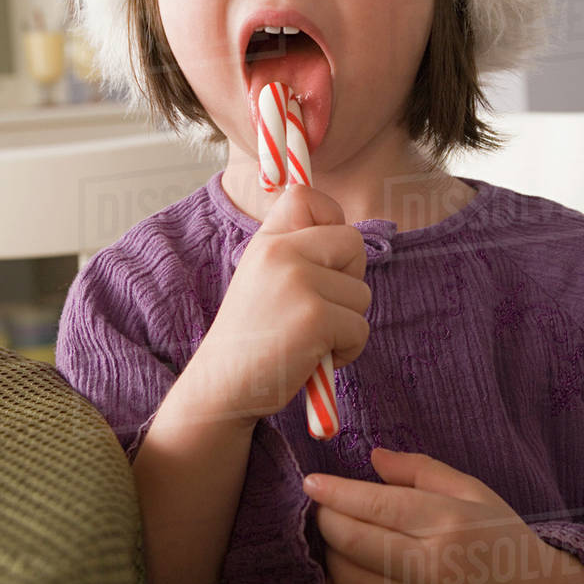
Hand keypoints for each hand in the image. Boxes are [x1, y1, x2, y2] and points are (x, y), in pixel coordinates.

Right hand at [192, 184, 370, 425]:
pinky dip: (347, 350)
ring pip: (362, 293)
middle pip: (352, 242)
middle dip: (350, 278)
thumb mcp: (262, 278)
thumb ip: (295, 252)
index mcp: (266, 241)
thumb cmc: (252, 338)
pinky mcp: (315, 317)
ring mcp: (298, 283)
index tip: (324, 255)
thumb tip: (347, 237)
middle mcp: (280, 252)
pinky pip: (360, 328)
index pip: (306, 196)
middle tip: (320, 307)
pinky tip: (313, 358)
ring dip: (347, 323)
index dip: (330, 219)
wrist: (221, 388)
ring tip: (310, 339)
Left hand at [302, 448, 577, 583]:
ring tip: (334, 534)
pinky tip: (339, 571)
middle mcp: (431, 569)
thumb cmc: (502, 536)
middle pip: (352, 542)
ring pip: (346, 580)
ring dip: (327, 553)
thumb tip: (372, 458)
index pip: (374, 506)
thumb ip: (419, 469)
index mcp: (447, 524)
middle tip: (321, 504)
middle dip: (325, 519)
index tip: (310, 482)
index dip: (334, 493)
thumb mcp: (471, 490)